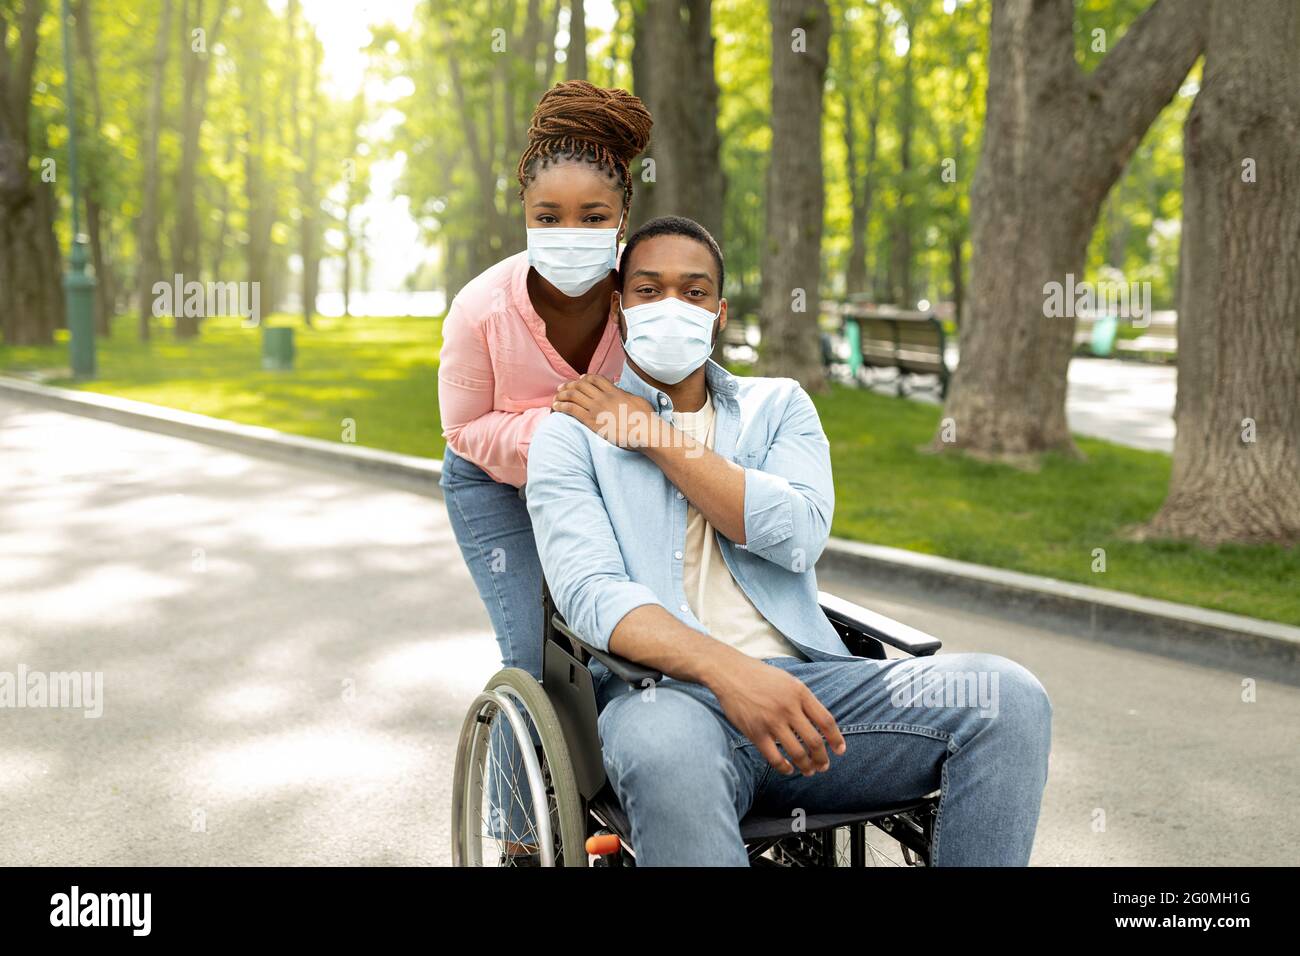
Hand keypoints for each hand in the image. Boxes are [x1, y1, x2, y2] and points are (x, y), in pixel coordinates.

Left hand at [552, 374, 657, 449]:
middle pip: (581, 385)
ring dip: (562, 395)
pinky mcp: (591, 420)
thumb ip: (627, 395)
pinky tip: (555, 407)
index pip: (596, 379)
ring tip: (556, 398)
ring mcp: (597, 408)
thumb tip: (622, 393)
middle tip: (561, 388)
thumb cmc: (646, 420)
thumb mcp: (639, 401)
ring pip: (573, 395)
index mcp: (615, 391)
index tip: (579, 379)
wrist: (645, 431)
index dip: (585, 378)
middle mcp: (604, 397)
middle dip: (569, 385)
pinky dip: (561, 406)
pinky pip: (571, 409)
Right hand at [708, 655, 845, 775]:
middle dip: (822, 758)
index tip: (840, 751)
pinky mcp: (755, 732)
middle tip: (823, 766)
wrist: (730, 672)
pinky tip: (788, 769)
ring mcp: (771, 721)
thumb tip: (819, 724)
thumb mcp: (788, 681)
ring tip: (809, 771)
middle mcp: (788, 707)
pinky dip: (784, 767)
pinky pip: (774, 757)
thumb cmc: (760, 676)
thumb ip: (803, 700)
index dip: (836, 739)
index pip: (826, 721)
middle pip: (814, 741)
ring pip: (797, 752)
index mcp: (800, 693)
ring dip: (806, 766)